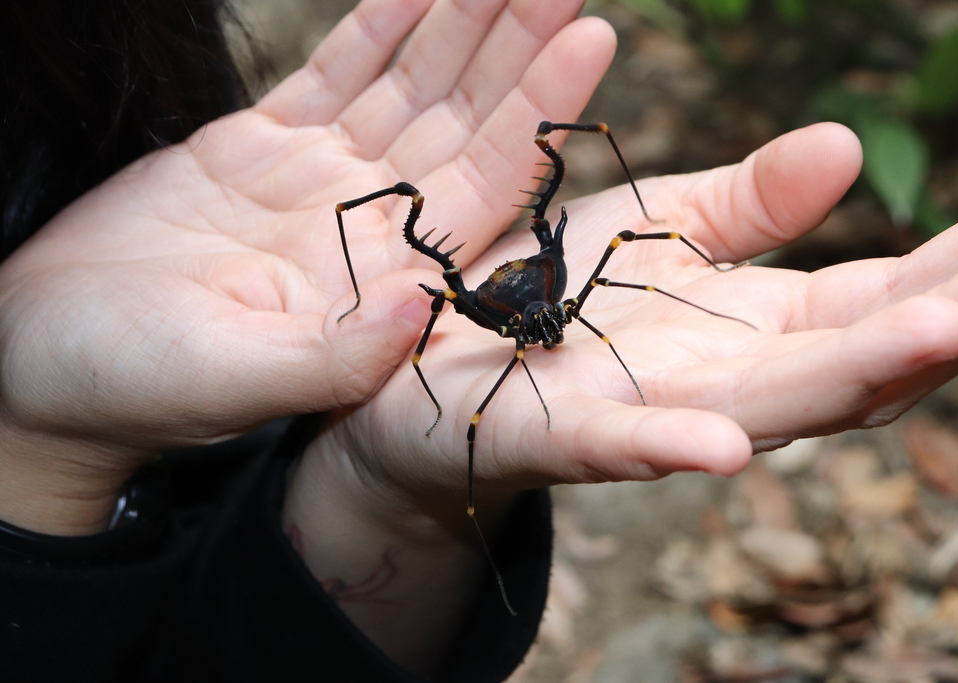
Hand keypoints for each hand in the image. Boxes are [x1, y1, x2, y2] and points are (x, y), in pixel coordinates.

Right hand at [0, 0, 614, 532]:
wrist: (50, 359)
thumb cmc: (136, 386)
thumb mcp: (233, 379)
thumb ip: (334, 356)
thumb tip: (425, 306)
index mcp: (383, 282)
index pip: (486, 185)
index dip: (538, 111)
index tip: (589, 41)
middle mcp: (369, 227)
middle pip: (463, 122)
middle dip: (516, 49)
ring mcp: (320, 182)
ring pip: (410, 87)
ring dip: (462, 25)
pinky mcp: (263, 147)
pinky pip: (337, 71)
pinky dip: (379, 26)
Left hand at [319, 121, 957, 513]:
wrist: (439, 363)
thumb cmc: (557, 295)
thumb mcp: (659, 230)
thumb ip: (749, 206)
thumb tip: (848, 147)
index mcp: (757, 327)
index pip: (886, 295)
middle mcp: (724, 381)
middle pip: (858, 355)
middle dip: (957, 311)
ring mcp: (652, 416)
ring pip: (768, 408)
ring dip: (857, 377)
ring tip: (945, 331)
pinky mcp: (559, 434)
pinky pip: (619, 449)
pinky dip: (670, 448)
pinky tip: (722, 447)